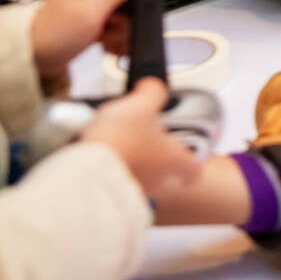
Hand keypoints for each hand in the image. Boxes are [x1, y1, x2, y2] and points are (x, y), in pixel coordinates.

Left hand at [29, 0, 162, 80]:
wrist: (30, 56)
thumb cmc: (51, 33)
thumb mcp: (88, 11)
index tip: (150, 2)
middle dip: (139, 13)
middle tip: (124, 27)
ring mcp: (100, 3)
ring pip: (132, 11)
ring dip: (127, 29)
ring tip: (111, 38)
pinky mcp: (98, 19)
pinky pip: (121, 25)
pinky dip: (119, 37)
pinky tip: (107, 44)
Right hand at [80, 78, 200, 197]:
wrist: (87, 169)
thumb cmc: (119, 140)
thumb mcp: (141, 105)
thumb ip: (153, 92)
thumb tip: (152, 86)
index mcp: (172, 158)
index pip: (193, 170)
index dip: (193, 164)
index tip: (190, 158)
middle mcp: (156, 179)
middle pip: (164, 171)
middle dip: (157, 155)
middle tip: (146, 139)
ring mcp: (133, 189)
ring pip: (140, 175)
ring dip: (132, 159)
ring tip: (117, 140)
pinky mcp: (109, 193)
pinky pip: (115, 178)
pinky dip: (111, 166)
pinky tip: (99, 150)